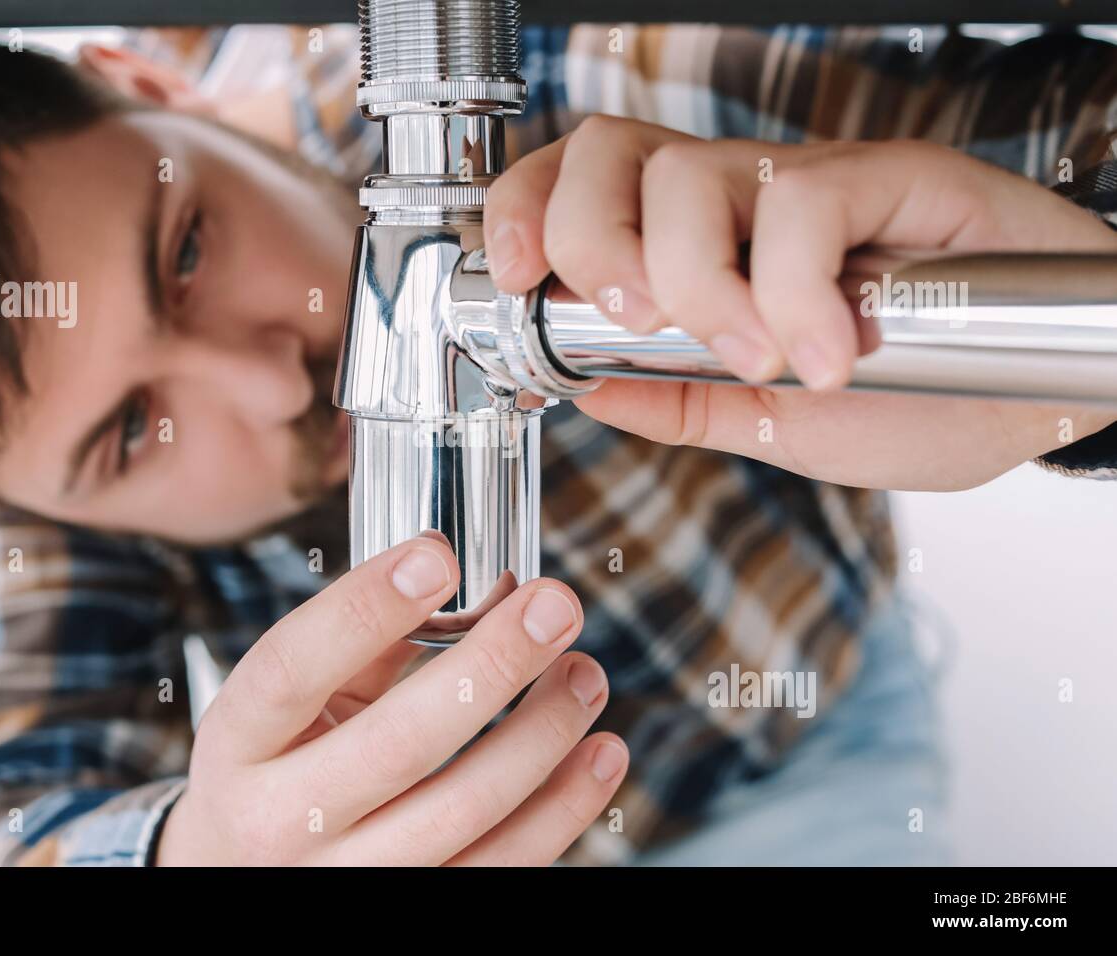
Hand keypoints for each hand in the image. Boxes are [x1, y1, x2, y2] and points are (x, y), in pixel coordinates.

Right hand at [155, 532, 626, 864]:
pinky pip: (502, 867)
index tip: (439, 555)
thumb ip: (357, 648)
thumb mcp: (281, 708)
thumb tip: (468, 586)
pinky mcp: (406, 911)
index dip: (365, 607)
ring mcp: (343, 881)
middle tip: (554, 606)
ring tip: (584, 674)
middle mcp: (278, 821)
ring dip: (544, 732)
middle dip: (493, 665)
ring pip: (466, 810)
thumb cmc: (272, 771)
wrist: (237, 877)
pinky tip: (599, 753)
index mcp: (237, 746)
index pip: (292, 668)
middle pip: (399, 743)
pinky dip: (565, 807)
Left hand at [484, 116, 1116, 490]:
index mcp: (698, 246)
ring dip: (696, 281)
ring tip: (758, 355)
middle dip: (590, 241)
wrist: (1046, 392)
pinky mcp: (891, 176)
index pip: (582, 185)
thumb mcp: (773, 423)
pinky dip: (793, 292)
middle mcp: (741, 203)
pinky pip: (801, 202)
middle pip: (607, 153)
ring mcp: (812, 183)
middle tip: (638, 320)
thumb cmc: (920, 398)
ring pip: (690, 174)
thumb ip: (682, 403)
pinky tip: (832, 353)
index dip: (528, 214)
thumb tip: (586, 390)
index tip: (516, 278)